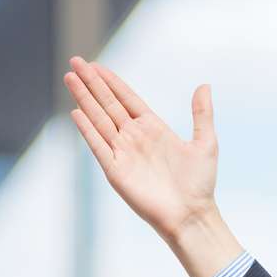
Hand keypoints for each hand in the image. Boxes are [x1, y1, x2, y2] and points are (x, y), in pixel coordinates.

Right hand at [62, 56, 218, 240]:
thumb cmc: (200, 184)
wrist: (191, 216)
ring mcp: (123, 154)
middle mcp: (135, 138)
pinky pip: (98, 146)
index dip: (111, 82)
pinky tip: (76, 112)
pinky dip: (87, 130)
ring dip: (84, 99)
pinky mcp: (116, 171)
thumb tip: (204, 85)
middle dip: (92, 83)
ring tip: (70, 77)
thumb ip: (202, 114)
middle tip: (75, 60)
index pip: (127, 99)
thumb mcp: (205, 143)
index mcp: (153, 129)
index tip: (96, 65)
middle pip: (108, 104)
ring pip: (99, 119)